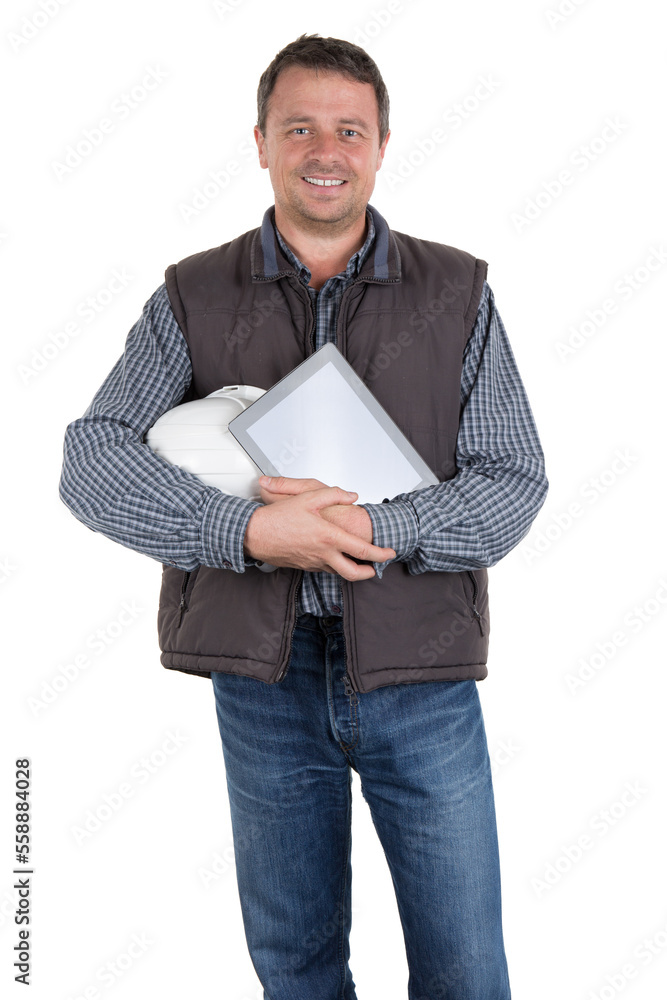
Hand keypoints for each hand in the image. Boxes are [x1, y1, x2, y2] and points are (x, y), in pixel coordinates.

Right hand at [244, 477, 394, 580]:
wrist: (255, 535)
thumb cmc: (277, 518)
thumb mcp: (307, 497)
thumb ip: (333, 494)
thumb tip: (351, 495)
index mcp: (328, 537)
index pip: (362, 551)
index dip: (380, 554)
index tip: (389, 552)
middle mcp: (323, 554)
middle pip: (355, 573)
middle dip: (370, 572)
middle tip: (378, 567)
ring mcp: (314, 563)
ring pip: (340, 573)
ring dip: (353, 569)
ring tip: (360, 562)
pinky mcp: (305, 567)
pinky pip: (325, 569)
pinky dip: (336, 566)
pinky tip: (336, 557)